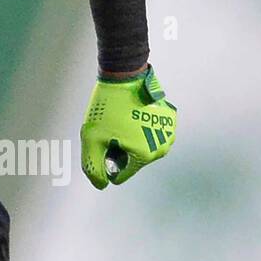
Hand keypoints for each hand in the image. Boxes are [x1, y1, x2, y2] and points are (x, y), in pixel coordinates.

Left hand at [80, 66, 176, 188]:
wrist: (124, 76)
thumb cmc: (107, 107)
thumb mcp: (91, 138)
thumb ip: (93, 166)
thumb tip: (102, 184)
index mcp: (144, 156)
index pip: (121, 174)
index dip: (107, 161)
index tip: (103, 143)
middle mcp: (162, 148)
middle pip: (132, 160)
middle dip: (119, 150)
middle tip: (110, 130)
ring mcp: (168, 133)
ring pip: (142, 147)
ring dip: (129, 139)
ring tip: (121, 120)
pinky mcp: (169, 119)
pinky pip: (150, 132)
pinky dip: (139, 127)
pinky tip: (130, 114)